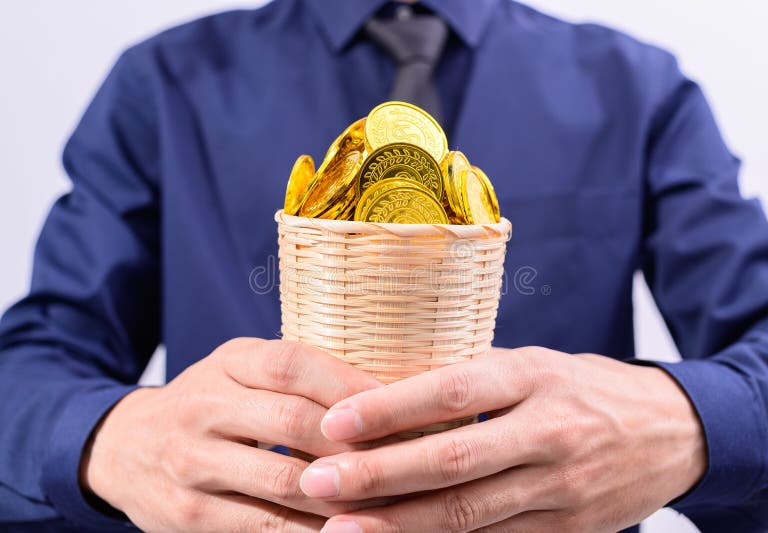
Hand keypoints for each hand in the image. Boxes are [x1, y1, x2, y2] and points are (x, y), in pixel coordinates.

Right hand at [80, 338, 387, 531]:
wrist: (126, 446)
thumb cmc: (211, 404)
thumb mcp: (243, 370)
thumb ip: (300, 374)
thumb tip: (388, 393)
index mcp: (229, 361)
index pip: (296, 364)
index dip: (353, 386)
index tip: (405, 406)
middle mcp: (205, 406)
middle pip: (295, 421)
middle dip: (360, 445)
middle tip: (411, 459)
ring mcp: (192, 463)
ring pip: (284, 483)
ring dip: (345, 496)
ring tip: (394, 499)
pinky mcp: (187, 517)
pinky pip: (261, 529)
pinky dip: (308, 532)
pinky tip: (347, 530)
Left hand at [299, 347, 706, 532]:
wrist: (672, 430)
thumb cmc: (583, 388)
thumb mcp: (534, 365)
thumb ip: (472, 381)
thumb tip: (389, 398)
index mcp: (533, 376)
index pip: (451, 390)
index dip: (389, 408)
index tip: (333, 422)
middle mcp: (548, 431)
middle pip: (453, 459)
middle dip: (378, 476)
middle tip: (315, 483)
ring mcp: (561, 487)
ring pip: (469, 513)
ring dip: (399, 524)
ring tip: (339, 527)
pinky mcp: (569, 528)